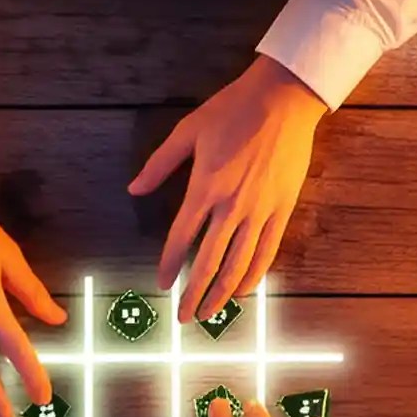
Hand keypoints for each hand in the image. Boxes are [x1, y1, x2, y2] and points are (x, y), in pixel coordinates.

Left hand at [129, 56, 326, 322]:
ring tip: (210, 314)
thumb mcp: (188, 132)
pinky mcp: (282, 210)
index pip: (181, 238)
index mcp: (204, 188)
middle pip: (208, 262)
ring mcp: (259, 211)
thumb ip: (159, 165)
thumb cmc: (232, 110)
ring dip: (222, 294)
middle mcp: (231, 206)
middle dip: (193, 293)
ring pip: (238, 265)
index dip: (169, 265)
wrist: (283, 99)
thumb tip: (134, 190)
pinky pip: (266, 252)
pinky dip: (253, 276)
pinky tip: (242, 291)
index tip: (161, 285)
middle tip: (183, 316)